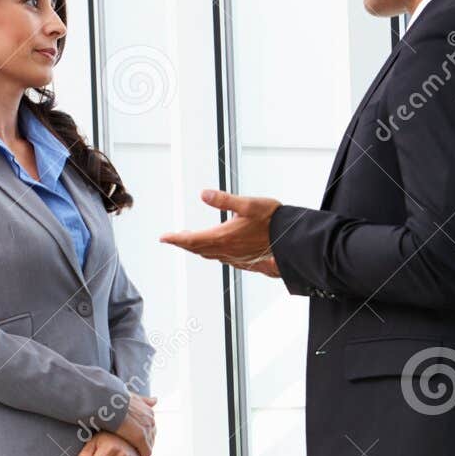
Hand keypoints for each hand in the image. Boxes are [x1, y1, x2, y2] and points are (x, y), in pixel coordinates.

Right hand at [114, 392, 157, 455]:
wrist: (105, 401)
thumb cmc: (113, 400)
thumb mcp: (131, 397)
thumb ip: (143, 400)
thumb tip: (155, 400)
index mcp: (148, 411)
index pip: (151, 429)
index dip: (144, 436)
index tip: (136, 442)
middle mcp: (150, 419)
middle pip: (152, 437)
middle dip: (145, 445)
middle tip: (135, 451)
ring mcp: (146, 428)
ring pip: (149, 445)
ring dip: (142, 451)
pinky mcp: (140, 437)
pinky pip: (145, 452)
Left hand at [161, 189, 281, 274]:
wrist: (291, 238)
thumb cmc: (271, 219)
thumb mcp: (247, 204)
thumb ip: (224, 200)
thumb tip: (203, 194)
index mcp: (223, 237)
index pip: (191, 239)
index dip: (175, 238)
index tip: (163, 238)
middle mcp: (226, 250)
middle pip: (197, 249)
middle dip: (182, 243)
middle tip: (171, 238)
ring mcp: (235, 257)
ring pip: (208, 254)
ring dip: (196, 249)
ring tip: (188, 242)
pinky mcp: (243, 260)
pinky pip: (221, 258)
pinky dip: (211, 253)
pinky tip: (213, 250)